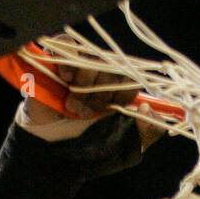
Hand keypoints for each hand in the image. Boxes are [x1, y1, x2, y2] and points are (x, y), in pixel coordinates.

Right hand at [24, 40, 162, 150]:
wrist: (50, 153)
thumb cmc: (87, 150)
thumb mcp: (125, 147)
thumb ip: (148, 132)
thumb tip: (150, 107)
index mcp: (118, 93)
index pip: (132, 80)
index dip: (123, 96)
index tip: (110, 111)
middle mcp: (101, 78)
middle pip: (114, 69)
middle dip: (102, 95)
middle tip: (87, 113)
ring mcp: (79, 69)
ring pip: (94, 60)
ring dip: (84, 85)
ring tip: (72, 105)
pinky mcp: (56, 61)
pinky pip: (69, 45)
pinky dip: (69, 62)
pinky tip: (65, 79)